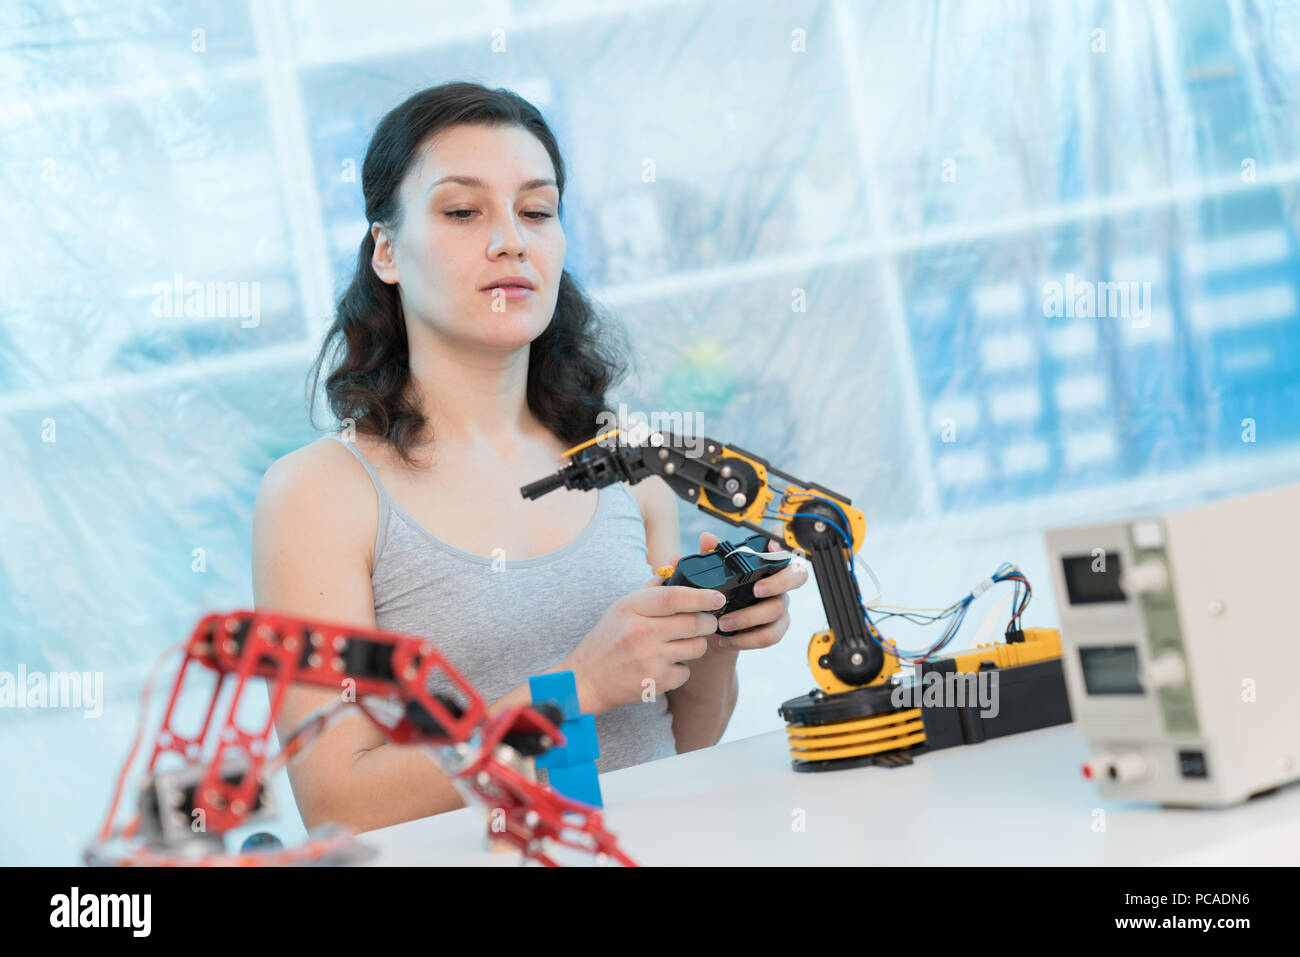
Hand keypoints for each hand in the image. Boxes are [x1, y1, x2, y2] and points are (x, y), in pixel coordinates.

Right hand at [561, 576, 723, 713]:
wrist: (587, 680)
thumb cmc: (609, 639)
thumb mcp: (624, 606)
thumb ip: (653, 586)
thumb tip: (678, 559)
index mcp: (632, 608)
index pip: (675, 597)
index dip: (702, 597)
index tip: (718, 597)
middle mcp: (641, 632)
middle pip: (694, 623)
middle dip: (708, 621)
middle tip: (706, 621)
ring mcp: (649, 658)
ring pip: (697, 647)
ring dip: (696, 644)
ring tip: (680, 643)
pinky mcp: (656, 682)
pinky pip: (687, 671)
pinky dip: (681, 668)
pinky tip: (665, 664)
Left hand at [673, 529, 808, 651]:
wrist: (715, 630)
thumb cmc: (719, 595)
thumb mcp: (711, 576)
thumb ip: (709, 557)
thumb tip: (707, 538)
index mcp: (766, 563)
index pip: (784, 547)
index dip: (786, 543)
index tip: (772, 545)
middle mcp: (779, 581)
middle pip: (797, 577)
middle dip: (778, 583)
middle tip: (755, 590)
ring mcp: (781, 604)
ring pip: (778, 609)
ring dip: (748, 618)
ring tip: (724, 624)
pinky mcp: (777, 627)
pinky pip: (770, 634)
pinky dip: (747, 640)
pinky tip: (727, 640)